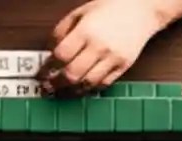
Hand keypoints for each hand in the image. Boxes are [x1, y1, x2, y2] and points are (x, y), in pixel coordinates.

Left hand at [39, 0, 165, 95]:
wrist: (140, 9)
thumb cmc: (110, 8)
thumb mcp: (79, 13)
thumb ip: (61, 32)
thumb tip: (48, 52)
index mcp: (85, 31)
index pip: (60, 56)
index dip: (47, 68)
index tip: (41, 73)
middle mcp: (99, 46)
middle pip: (72, 74)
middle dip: (56, 84)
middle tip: (48, 86)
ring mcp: (112, 58)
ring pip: (87, 83)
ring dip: (72, 90)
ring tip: (63, 89)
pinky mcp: (123, 66)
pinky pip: (103, 84)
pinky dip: (89, 88)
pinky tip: (81, 86)